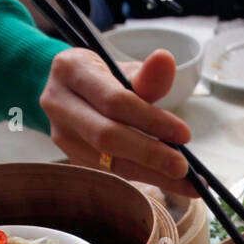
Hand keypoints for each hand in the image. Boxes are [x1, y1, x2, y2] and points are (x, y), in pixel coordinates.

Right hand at [39, 47, 193, 194]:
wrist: (73, 91)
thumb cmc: (105, 78)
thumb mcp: (125, 70)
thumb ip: (148, 74)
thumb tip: (166, 60)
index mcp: (71, 70)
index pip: (114, 101)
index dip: (150, 120)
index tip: (184, 135)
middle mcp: (58, 103)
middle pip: (106, 136)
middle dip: (149, 154)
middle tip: (183, 167)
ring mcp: (60, 135)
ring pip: (107, 162)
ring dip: (150, 174)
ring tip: (184, 182)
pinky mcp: (70, 158)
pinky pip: (109, 173)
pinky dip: (141, 178)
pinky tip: (167, 181)